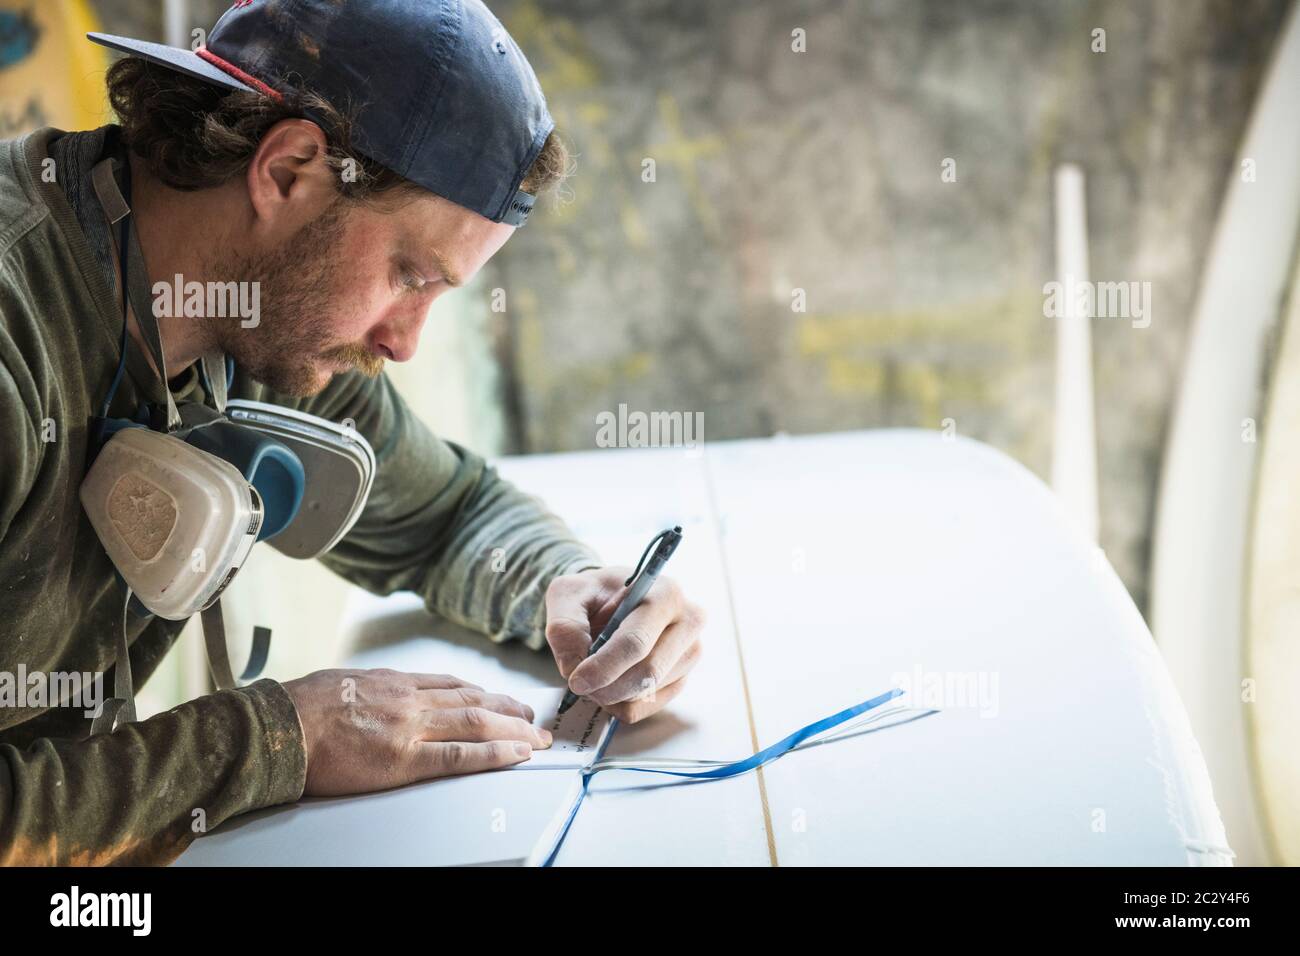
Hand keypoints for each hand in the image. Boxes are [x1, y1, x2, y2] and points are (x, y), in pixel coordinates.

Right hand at [282, 668, 551, 796]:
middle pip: (473, 701)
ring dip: (513, 730)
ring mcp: (410, 728)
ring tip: (536, 738)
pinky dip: (493, 755)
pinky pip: (459, 756)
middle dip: (508, 711)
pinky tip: (516, 755)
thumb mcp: (342, 682)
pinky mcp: (404, 759)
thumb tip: (380, 690)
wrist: (278, 727)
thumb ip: (371, 688)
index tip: (501, 699)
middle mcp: (410, 699)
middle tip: (534, 720)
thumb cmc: (299, 708)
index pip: (451, 685)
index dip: (482, 693)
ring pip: (476, 724)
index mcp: (393, 681)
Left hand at [544, 567, 704, 722]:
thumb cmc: (595, 594)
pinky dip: (622, 704)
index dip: (604, 667)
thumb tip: (573, 665)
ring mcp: (691, 652)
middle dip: (607, 687)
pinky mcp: (683, 676)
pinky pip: (650, 706)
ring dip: (612, 696)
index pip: (636, 642)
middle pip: (648, 672)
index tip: (577, 681)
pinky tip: (609, 685)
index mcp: (664, 594)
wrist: (614, 600)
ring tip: (593, 677)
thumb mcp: (568, 594)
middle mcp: (688, 622)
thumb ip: (564, 626)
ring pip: (649, 692)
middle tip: (579, 685)